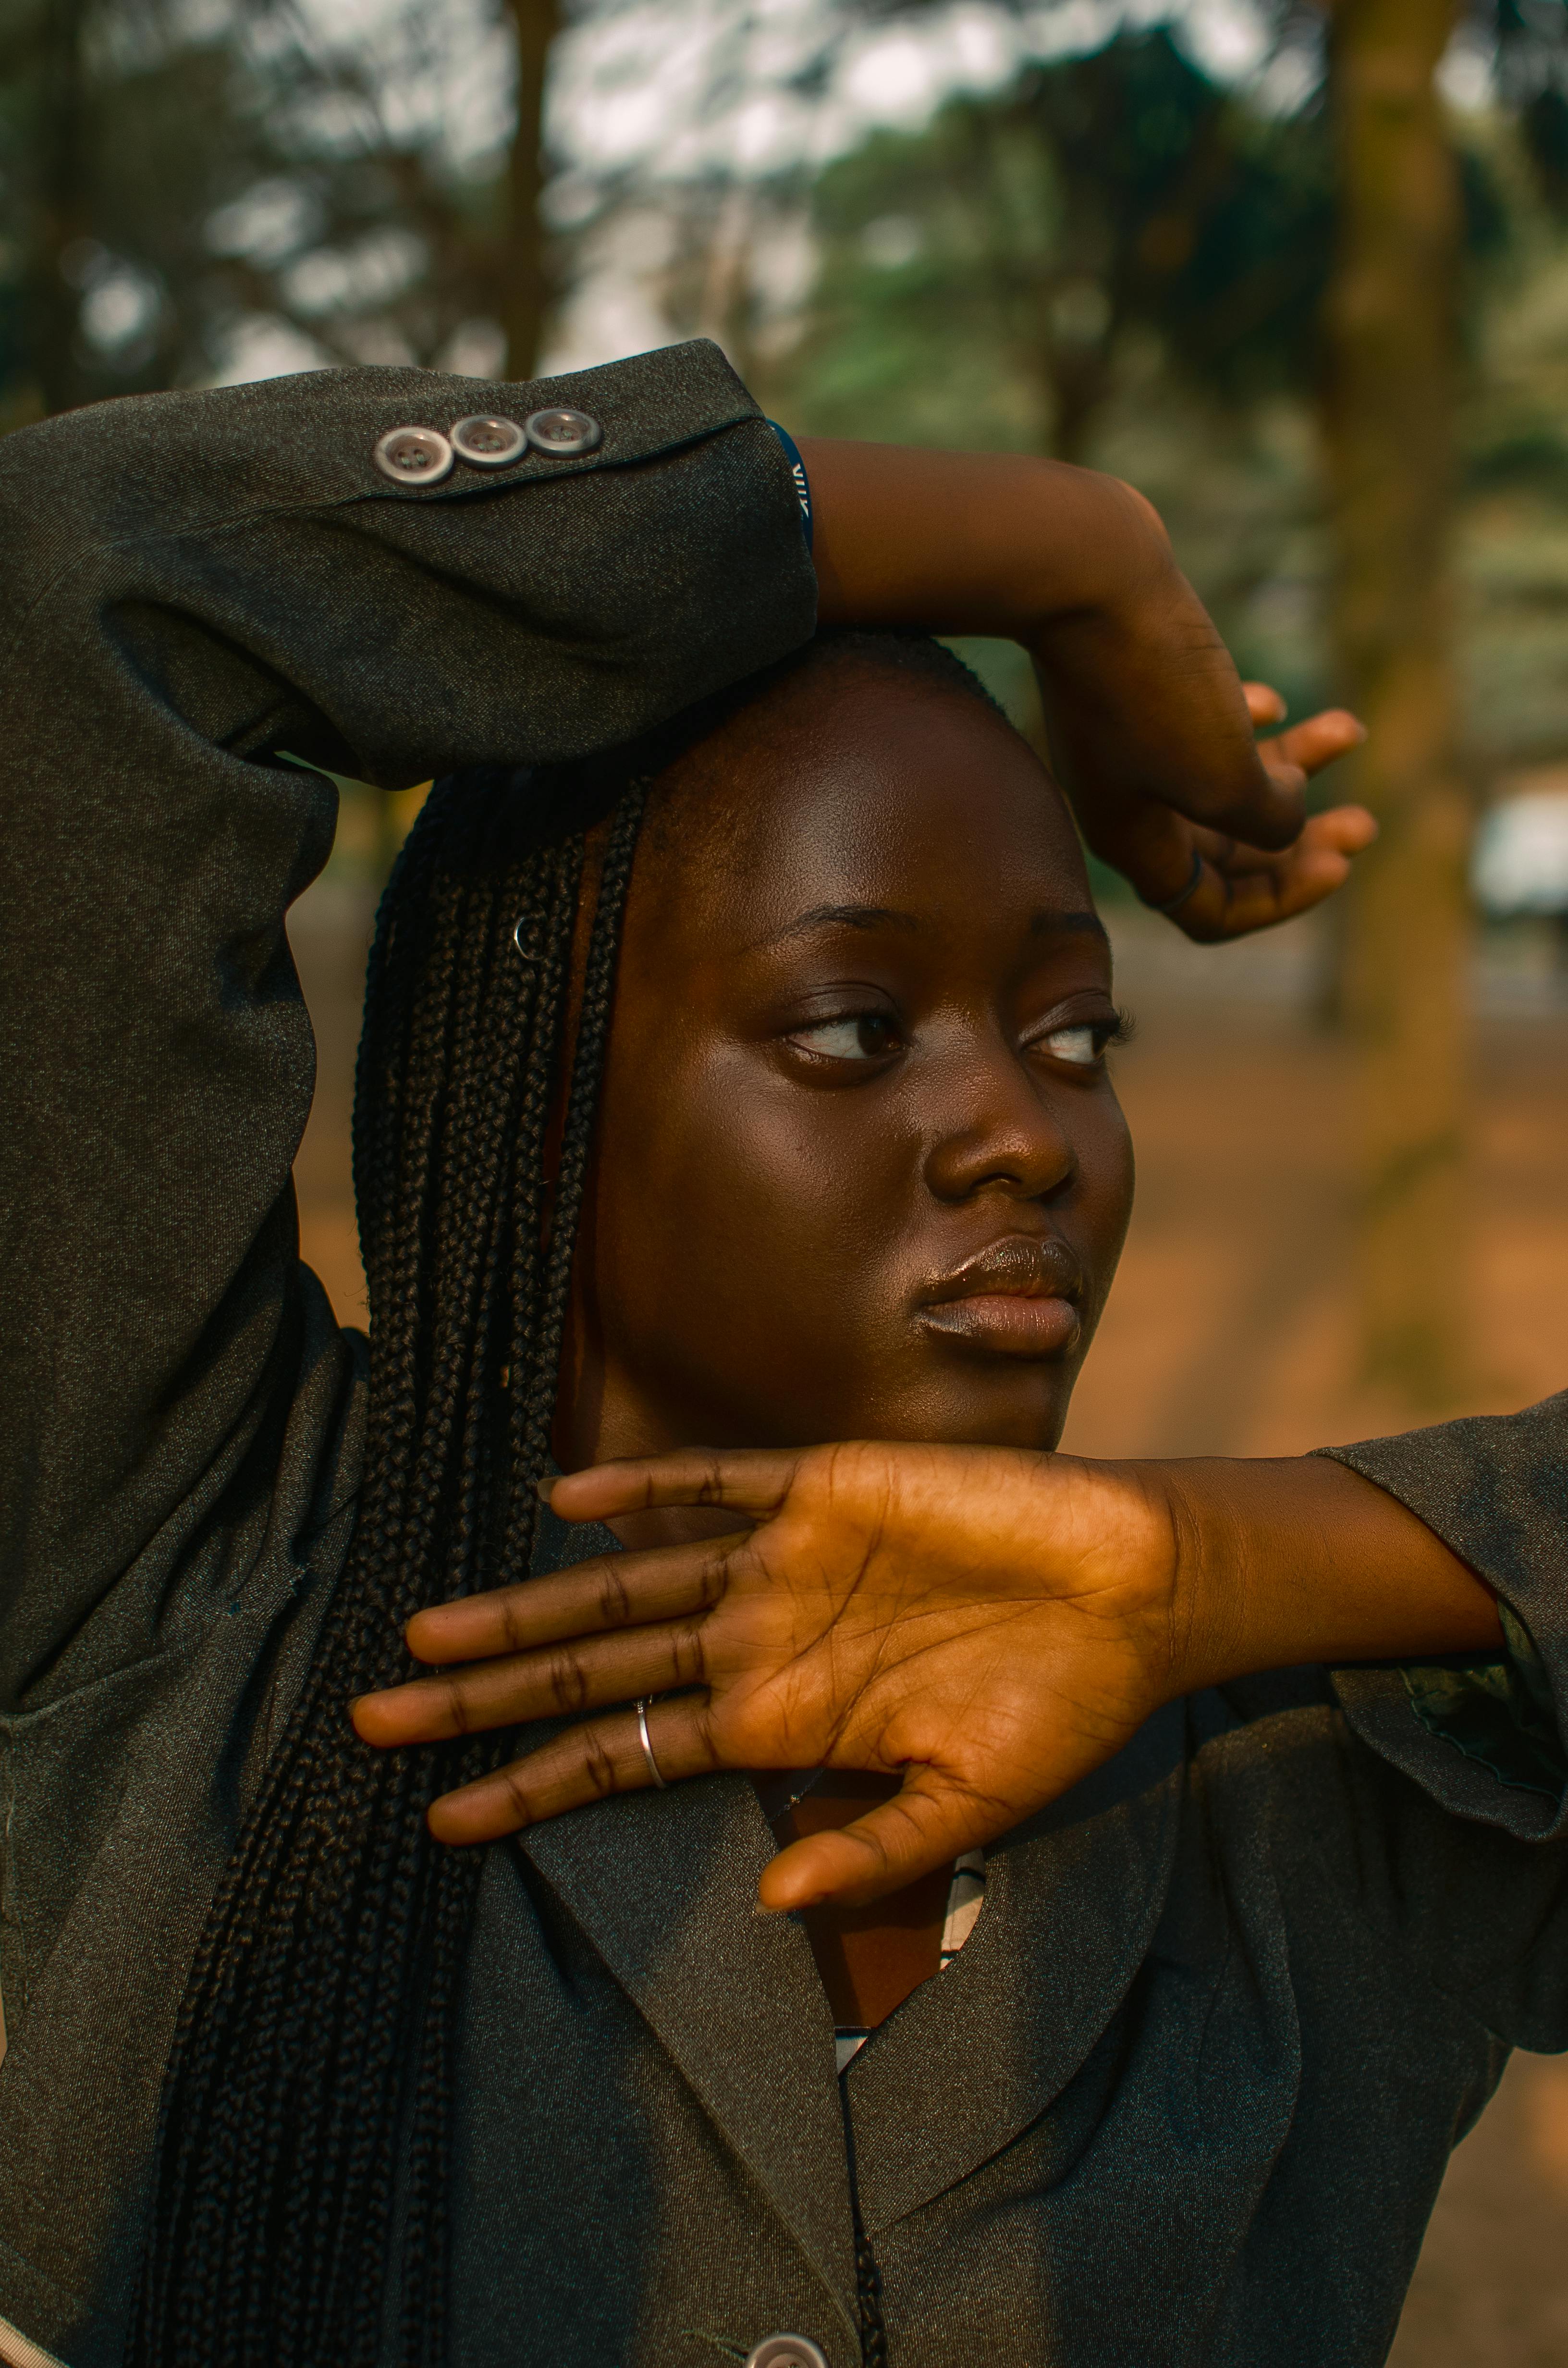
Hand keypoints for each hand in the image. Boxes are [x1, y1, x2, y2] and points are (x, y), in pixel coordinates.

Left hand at [354, 1442, 1181, 1909]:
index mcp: (781, 1723)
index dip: (536, 1785)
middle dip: (487, 1697)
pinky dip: (642, 1491)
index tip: (442, 1821)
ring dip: (530, 1604)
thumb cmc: (1062, 1709)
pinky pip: (715, 1486)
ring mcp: (783, 1565)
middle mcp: (760, 1641)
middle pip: (597, 1670)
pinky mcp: (823, 1489)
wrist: (1134, 1593)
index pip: (629, 1756)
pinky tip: (563, 1503)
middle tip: (372, 1716)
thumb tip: (775, 1900)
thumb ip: (871, 1853)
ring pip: (627, 1585)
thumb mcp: (970, 1808)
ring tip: (429, 1630)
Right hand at [802, 440, 1371, 933]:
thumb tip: (1284, 818)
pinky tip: (1267, 701)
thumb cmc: (1151, 684)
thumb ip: (1266, 820)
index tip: (1339, 862)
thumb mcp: (1224, 774)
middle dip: (1297, 841)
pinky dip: (1244, 723)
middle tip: (1364, 823)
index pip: (1209, 911)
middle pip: (1223, 855)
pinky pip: (1202, 728)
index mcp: (1133, 842)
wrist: (1085, 572)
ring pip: (1222, 781)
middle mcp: (1126, 804)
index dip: (1279, 899)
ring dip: (1292, 767)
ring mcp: (1129, 747)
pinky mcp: (1138, 691)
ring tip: (1349, 731)